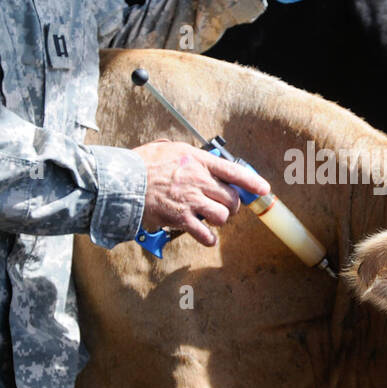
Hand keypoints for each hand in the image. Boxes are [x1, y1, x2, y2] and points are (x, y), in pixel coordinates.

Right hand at [133, 140, 270, 245]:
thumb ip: (188, 155)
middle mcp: (198, 180)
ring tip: (211, 218)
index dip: (252, 181)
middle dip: (232, 205)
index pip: (234, 171)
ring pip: (222, 216)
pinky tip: (206, 237)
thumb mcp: (168, 149)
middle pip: (231, 198)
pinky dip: (208, 238)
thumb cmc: (142, 164)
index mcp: (197, 160)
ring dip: (220, 220)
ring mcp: (191, 200)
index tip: (264, 189)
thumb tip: (199, 159)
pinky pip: (205, 234)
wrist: (123, 181)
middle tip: (224, 207)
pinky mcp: (181, 218)